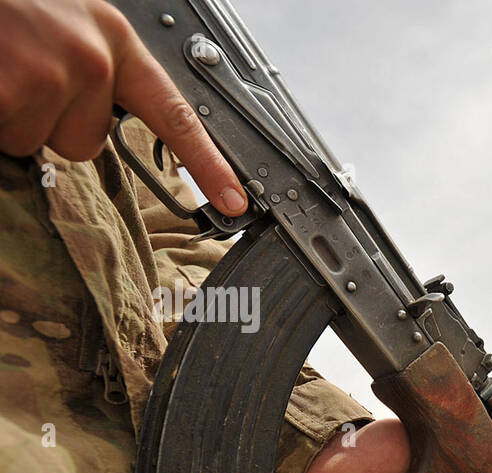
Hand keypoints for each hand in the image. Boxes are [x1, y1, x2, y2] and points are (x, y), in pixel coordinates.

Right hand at [0, 0, 245, 214]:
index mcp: (115, 41)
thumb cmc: (11, 4)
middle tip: (21, 72)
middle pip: (86, 143)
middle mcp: (94, 58)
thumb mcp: (67, 27)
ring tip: (2, 67)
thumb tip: (98, 128)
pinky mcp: (15, 88)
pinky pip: (9, 137)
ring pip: (39, 143)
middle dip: (49, 122)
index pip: (176, 115)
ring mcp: (54, 73)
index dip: (207, 163)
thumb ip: (96, 76)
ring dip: (13, 117)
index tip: (234, 200)